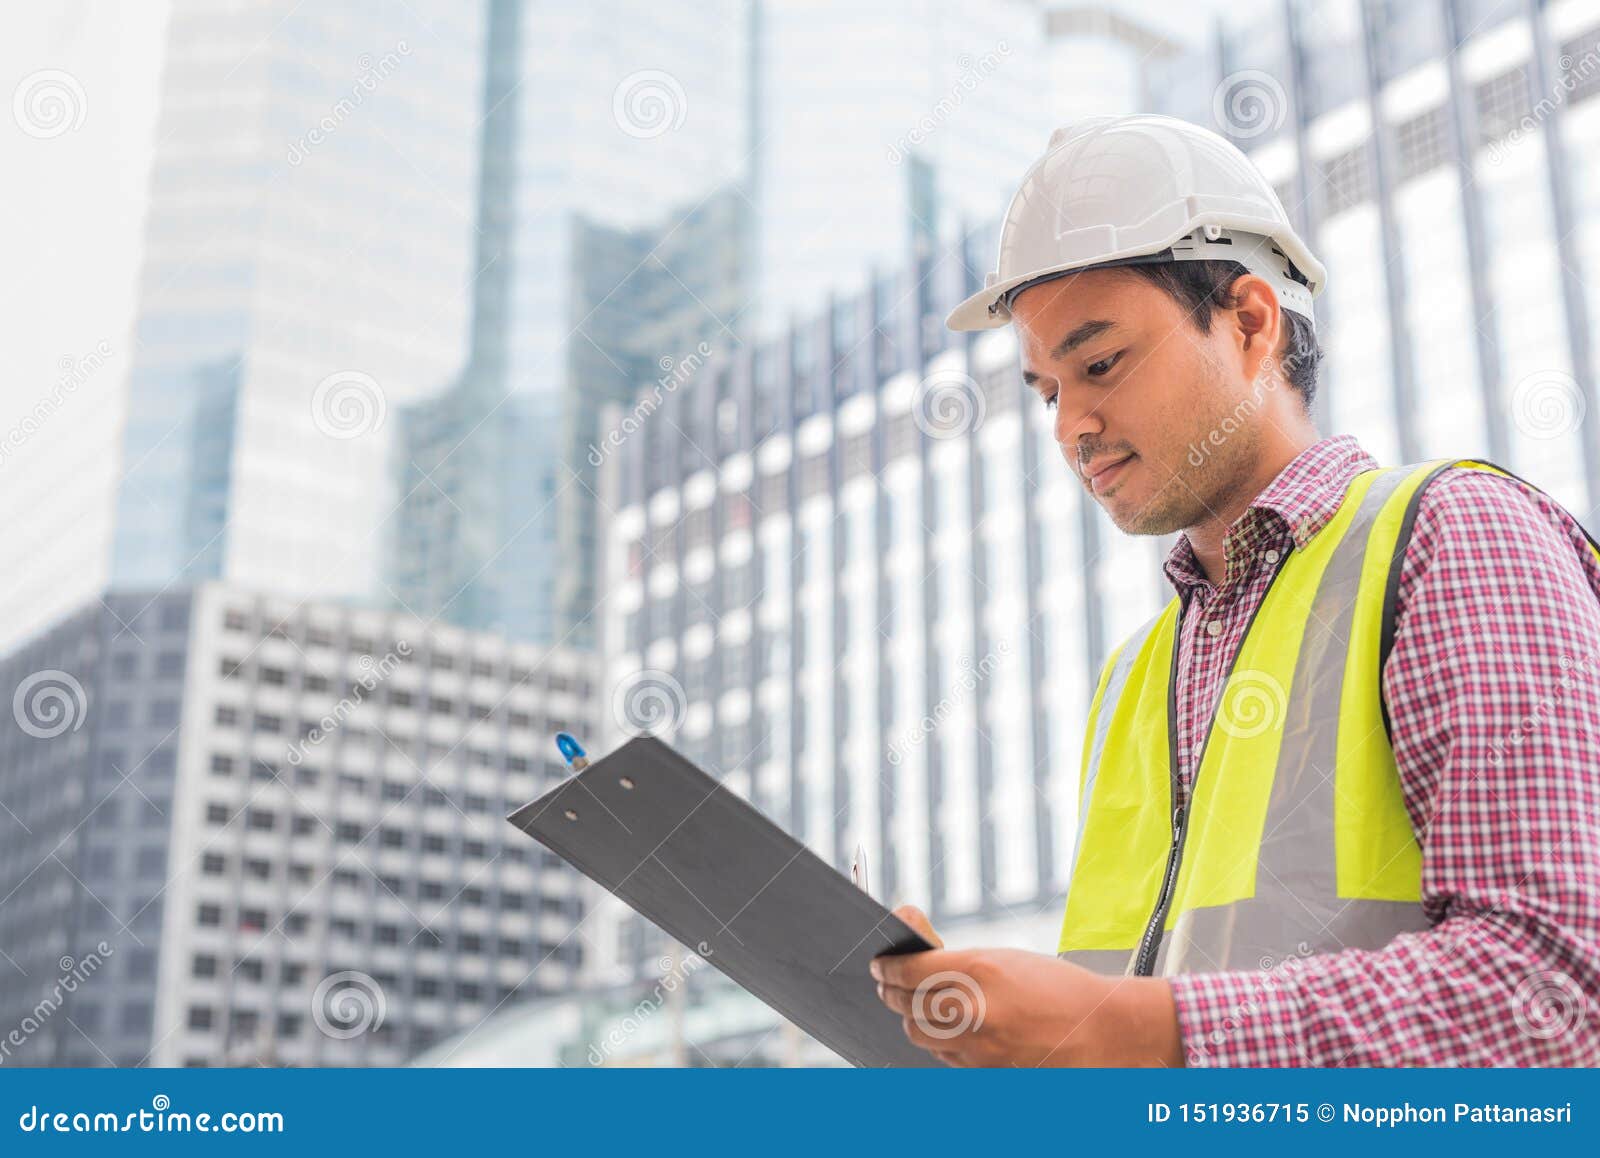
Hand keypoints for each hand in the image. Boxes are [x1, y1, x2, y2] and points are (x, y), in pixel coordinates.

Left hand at [871, 907, 1182, 1066]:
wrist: (1099, 1029)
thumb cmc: (1054, 986)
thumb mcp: (1003, 958)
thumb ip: (956, 958)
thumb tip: (914, 950)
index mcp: (977, 971)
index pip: (907, 970)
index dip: (886, 967)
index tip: (878, 964)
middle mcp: (972, 1011)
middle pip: (905, 1004)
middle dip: (890, 991)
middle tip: (887, 981)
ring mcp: (977, 1046)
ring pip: (918, 1034)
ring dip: (911, 1018)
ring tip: (914, 1004)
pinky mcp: (984, 1072)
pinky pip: (943, 1056)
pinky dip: (938, 1041)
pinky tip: (946, 1028)